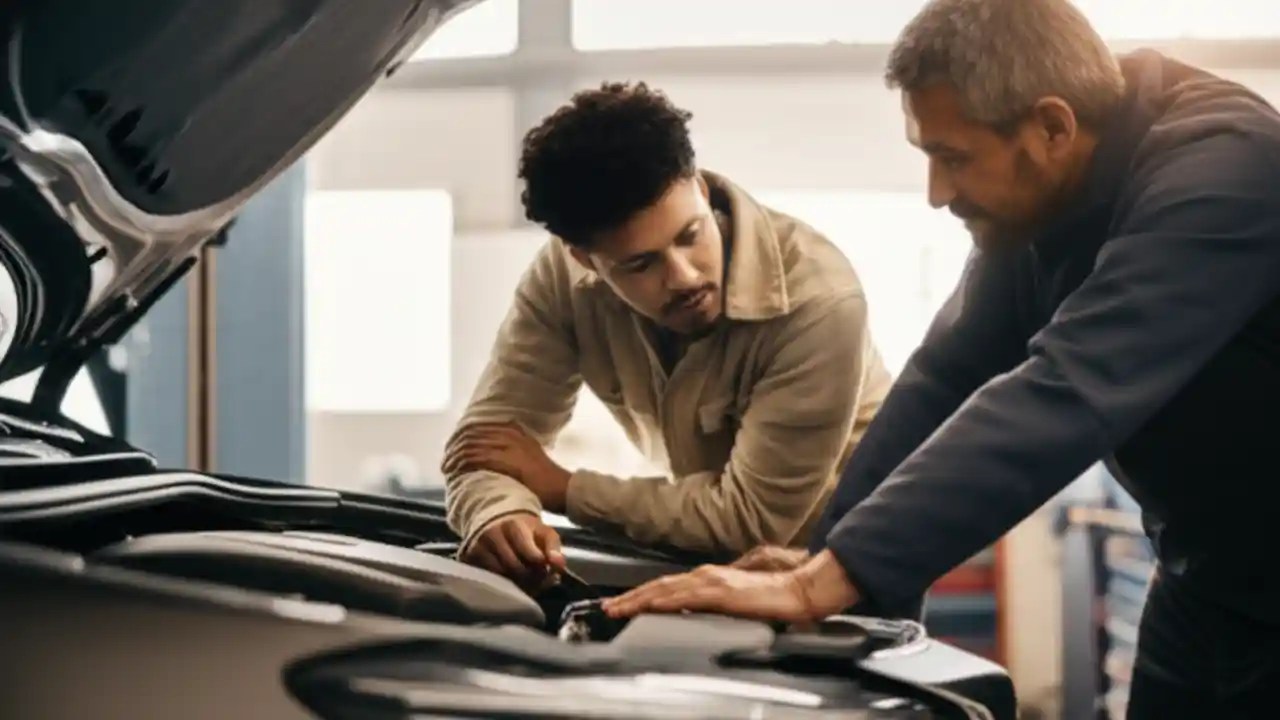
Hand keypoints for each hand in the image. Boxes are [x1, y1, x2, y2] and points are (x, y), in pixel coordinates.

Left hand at [443, 422, 570, 511]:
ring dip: (456, 459)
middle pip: (471, 436)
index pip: (478, 428)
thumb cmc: (545, 476)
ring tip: (447, 470)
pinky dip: (464, 466)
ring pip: (471, 447)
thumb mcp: (529, 451)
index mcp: (513, 430)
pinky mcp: (507, 461)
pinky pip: (477, 459)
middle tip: (445, 462)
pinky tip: (456, 473)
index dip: (461, 439)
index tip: (451, 451)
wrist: (561, 487)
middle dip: (454, 449)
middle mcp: (509, 434)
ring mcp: (508, 447)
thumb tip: (492, 449)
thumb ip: (513, 445)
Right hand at [461, 513, 566, 590]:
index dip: (541, 566)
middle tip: (535, 577)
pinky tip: (508, 578)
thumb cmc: (524, 529)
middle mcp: (493, 534)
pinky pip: (488, 579)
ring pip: (501, 576)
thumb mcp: (543, 532)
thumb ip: (554, 548)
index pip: (531, 555)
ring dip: (515, 583)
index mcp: (514, 525)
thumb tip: (559, 565)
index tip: (544, 566)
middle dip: (529, 577)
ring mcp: (479, 547)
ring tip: (523, 577)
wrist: (496, 519)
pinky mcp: (469, 558)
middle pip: (515, 569)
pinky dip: (501, 583)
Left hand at [601, 549, 858, 623]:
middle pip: (659, 586)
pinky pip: (687, 597)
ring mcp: (713, 581)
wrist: (802, 589)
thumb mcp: (741, 594)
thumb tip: (698, 607)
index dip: (642, 594)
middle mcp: (707, 575)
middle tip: (607, 608)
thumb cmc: (778, 591)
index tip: (621, 604)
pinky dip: (664, 601)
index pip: (668, 586)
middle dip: (630, 598)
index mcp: (710, 577)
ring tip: (617, 609)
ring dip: (638, 599)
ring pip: (666, 590)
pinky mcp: (723, 593)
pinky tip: (649, 606)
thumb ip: (719, 597)